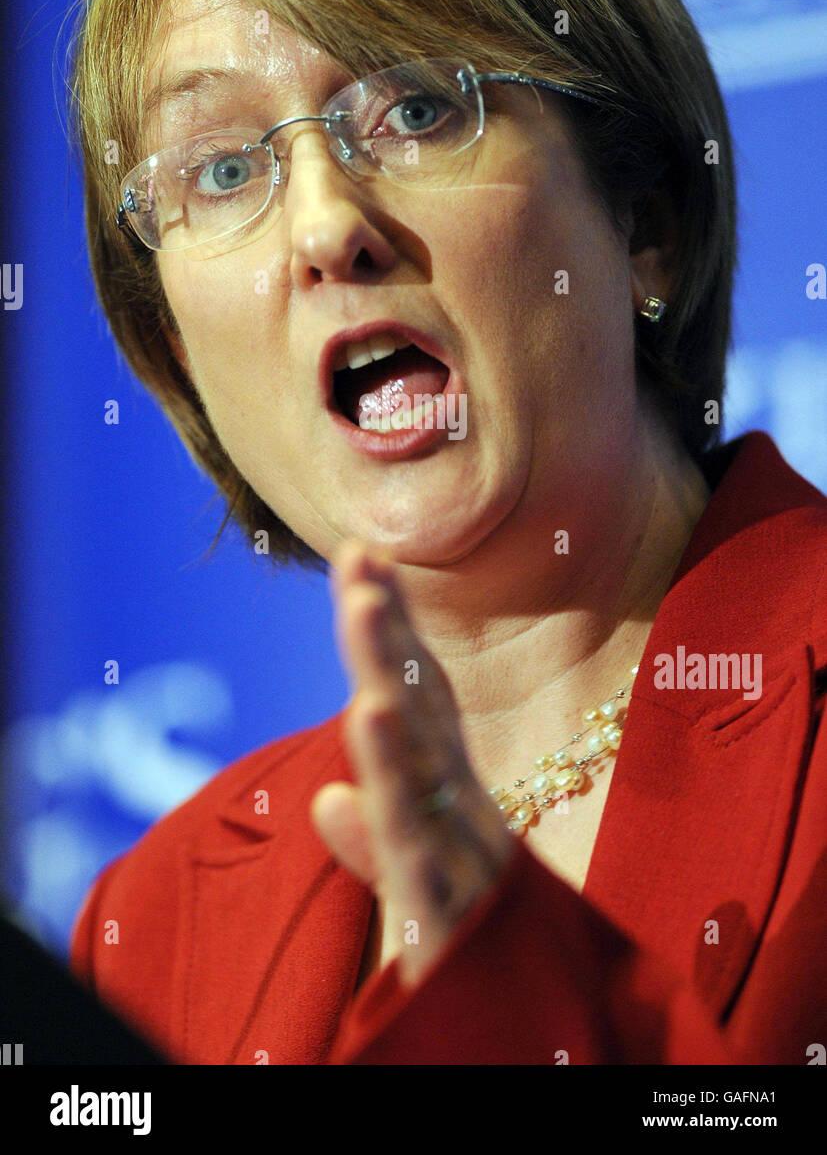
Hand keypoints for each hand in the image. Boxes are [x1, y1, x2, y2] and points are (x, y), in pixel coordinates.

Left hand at [310, 540, 516, 988]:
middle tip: (355, 551)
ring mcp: (464, 860)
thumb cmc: (480, 969)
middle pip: (423, 711)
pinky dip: (394, 774)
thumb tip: (326, 799)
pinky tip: (371, 715)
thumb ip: (376, 845)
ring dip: (391, 672)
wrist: (532, 1039)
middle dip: (389, 630)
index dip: (393, 634)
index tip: (360, 558)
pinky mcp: (450, 913)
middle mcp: (469, 819)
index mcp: (456, 810)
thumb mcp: (417, 899)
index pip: (420, 706)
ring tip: (363, 602)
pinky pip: (417, 838)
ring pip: (424, 756)